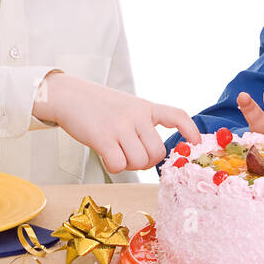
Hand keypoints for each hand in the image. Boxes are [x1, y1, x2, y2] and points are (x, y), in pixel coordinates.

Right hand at [34, 72, 200, 172]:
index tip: (196, 141)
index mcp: (145, 107)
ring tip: (117, 154)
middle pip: (157, 153)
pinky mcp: (103, 138)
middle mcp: (136, 116)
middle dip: (146, 162)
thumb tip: (152, 153)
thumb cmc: (97, 106)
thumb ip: (141, 123)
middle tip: (131, 156)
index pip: (175, 115)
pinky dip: (114, 167)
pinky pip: (119, 165)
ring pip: (139, 162)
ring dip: (129, 165)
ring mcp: (120, 126)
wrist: (67, 96)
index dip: (189, 129)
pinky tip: (106, 157)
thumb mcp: (127, 106)